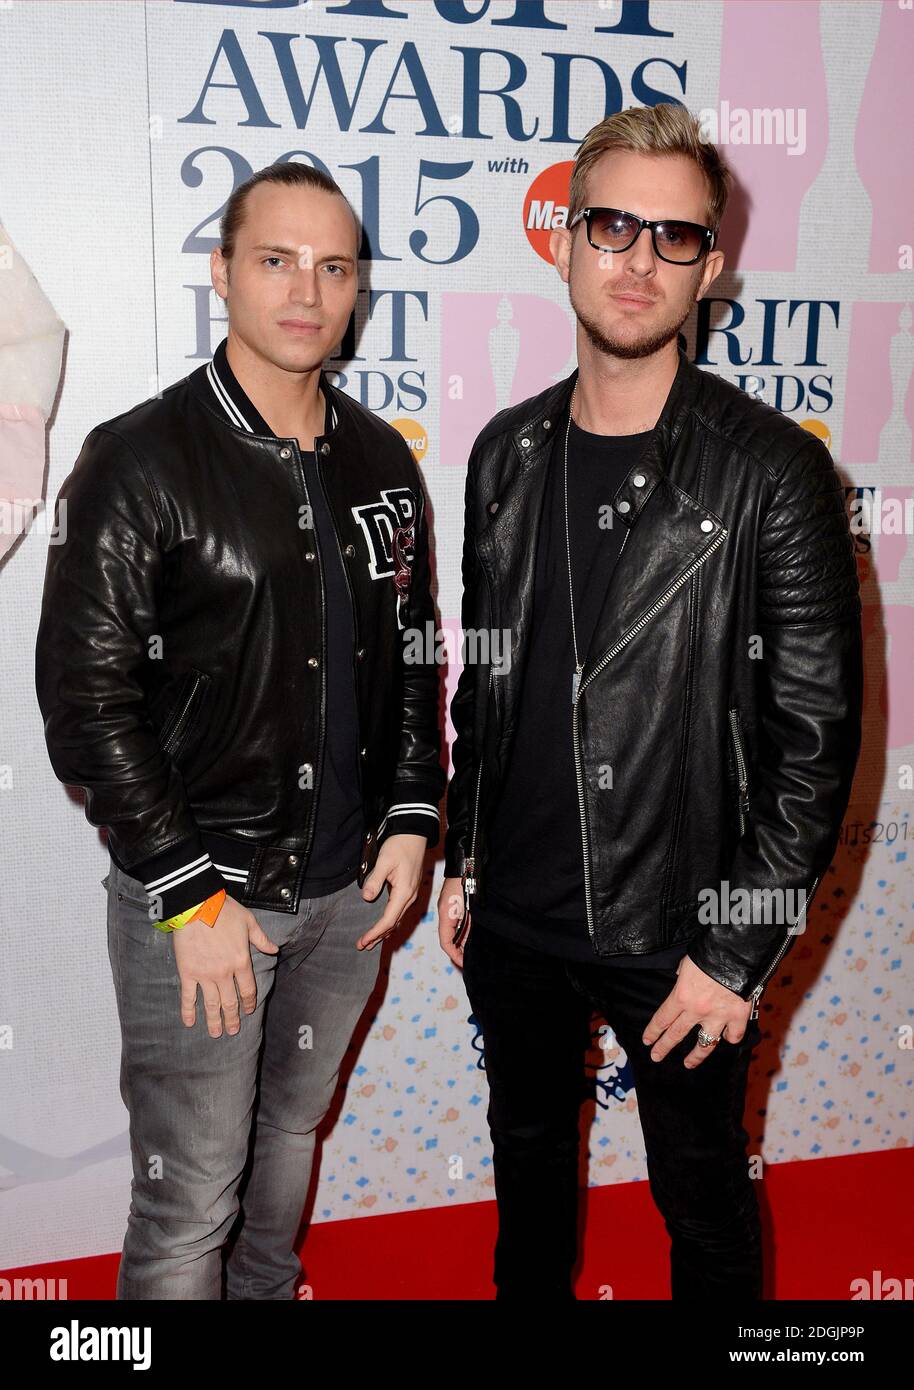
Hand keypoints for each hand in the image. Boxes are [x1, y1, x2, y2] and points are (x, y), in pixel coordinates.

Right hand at [172, 895, 278, 1037]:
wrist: (197, 906)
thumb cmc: (225, 911)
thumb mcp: (249, 922)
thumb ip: (261, 939)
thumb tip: (274, 949)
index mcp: (241, 962)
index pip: (248, 989)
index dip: (249, 1002)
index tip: (249, 1011)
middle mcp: (224, 973)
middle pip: (230, 1002)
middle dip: (232, 1018)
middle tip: (233, 1031)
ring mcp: (205, 975)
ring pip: (211, 1004)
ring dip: (214, 1021)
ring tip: (216, 1033)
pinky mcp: (188, 973)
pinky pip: (188, 996)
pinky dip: (188, 1011)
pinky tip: (189, 1023)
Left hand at [356, 833, 426, 949]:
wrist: (414, 835)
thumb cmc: (400, 846)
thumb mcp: (384, 861)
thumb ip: (375, 880)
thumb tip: (367, 897)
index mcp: (404, 892)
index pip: (388, 919)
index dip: (375, 932)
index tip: (363, 941)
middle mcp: (409, 897)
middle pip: (393, 923)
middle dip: (377, 936)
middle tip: (361, 946)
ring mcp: (410, 895)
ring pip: (396, 919)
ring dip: (383, 932)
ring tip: (369, 941)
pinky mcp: (408, 891)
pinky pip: (398, 912)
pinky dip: (389, 923)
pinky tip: (383, 928)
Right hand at [437, 876, 466, 966]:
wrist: (467, 862)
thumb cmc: (468, 882)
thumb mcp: (470, 906)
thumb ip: (469, 925)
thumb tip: (470, 943)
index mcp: (446, 915)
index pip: (446, 942)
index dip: (454, 955)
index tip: (464, 964)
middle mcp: (446, 913)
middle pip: (449, 938)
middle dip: (459, 951)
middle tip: (471, 961)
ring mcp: (450, 908)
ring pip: (454, 931)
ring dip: (463, 942)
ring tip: (473, 952)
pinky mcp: (455, 904)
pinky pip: (458, 922)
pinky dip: (464, 931)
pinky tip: (473, 936)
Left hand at [641, 954, 752, 1068]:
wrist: (735, 953)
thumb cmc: (708, 954)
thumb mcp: (686, 964)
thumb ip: (682, 978)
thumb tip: (682, 981)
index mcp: (681, 997)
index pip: (662, 1019)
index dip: (653, 1031)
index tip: (647, 1041)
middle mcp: (697, 1011)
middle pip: (677, 1035)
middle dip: (664, 1047)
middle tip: (656, 1056)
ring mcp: (718, 1017)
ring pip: (705, 1044)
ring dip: (695, 1056)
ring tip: (689, 1063)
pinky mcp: (738, 1017)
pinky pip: (733, 1036)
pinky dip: (730, 1037)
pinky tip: (727, 1038)